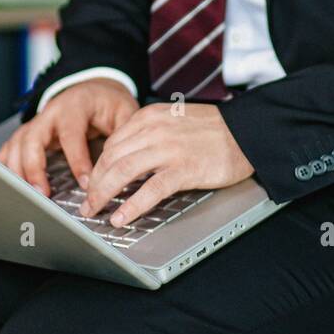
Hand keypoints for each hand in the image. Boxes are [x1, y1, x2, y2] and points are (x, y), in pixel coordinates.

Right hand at [0, 78, 136, 194]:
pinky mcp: (29, 133)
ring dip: (18, 171)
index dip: (77, 160)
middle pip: (33, 138)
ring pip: (17, 144)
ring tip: (28, 196)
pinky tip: (6, 185)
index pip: (71, 134)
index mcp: (75, 106)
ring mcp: (37, 123)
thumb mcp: (125, 111)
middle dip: (35, 167)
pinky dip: (5, 166)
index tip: (85, 183)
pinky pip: (10, 148)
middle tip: (43, 193)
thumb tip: (121, 161)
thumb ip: (123, 134)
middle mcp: (50, 113)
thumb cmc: (108, 103)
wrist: (94, 89)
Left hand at [80, 102, 253, 227]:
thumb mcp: (172, 121)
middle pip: (111, 158)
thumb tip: (125, 159)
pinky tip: (121, 217)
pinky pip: (150, 190)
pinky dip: (132, 206)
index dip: (97, 168)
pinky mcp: (184, 169)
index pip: (111, 144)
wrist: (246, 132)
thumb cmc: (212, 130)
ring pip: (122, 172)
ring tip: (95, 211)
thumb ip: (148, 135)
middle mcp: (154, 130)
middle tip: (87, 203)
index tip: (92, 184)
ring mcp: (168, 149)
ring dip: (104, 194)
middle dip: (94, 184)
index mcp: (149, 116)